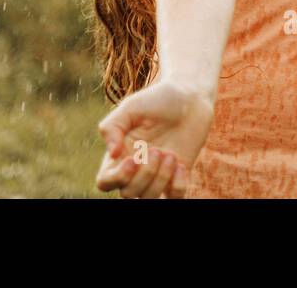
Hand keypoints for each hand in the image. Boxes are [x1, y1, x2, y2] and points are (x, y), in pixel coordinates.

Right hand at [94, 80, 214, 198]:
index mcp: (119, 154)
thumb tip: (112, 154)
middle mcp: (136, 169)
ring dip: (160, 180)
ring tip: (170, 155)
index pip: (105, 181)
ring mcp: (157, 175)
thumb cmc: (157, 100)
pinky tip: (180, 165)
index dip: (116, 178)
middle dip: (144, 175)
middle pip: (128, 193)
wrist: (191, 98)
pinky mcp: (177, 177)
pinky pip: (174, 198)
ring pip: (149, 198)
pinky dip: (177, 186)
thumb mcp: (130, 107)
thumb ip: (112, 127)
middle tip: (157, 150)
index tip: (133, 160)